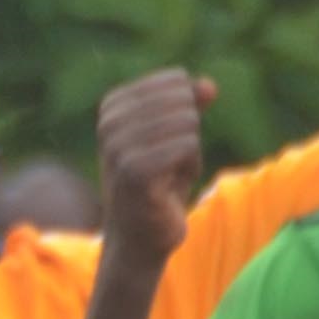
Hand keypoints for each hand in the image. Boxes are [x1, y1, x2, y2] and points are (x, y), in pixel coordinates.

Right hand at [92, 69, 219, 256]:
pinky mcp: (133, 171)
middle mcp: (109, 122)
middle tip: (168, 164)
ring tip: (166, 177)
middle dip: (189, 134)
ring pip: (188, 124)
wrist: (139, 236)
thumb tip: (210, 86)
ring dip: (190, 154)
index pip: (177, 81)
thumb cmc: (158, 183)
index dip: (186, 113)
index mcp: (113, 105)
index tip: (164, 144)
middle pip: (184, 102)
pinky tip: (167, 189)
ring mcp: (117, 146)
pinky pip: (187, 147)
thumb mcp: (175, 135)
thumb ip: (191, 104)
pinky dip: (189, 169)